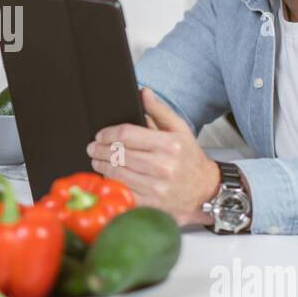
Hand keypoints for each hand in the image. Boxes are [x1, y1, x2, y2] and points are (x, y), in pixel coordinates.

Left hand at [86, 87, 221, 225]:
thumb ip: (160, 111)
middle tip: (93, 147)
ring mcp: (156, 188)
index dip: (108, 133)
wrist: (205, 192)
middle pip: (118, 154)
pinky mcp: (150, 204)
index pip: (127, 134)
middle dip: (100, 149)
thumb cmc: (190, 159)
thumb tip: (143, 92)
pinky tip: (108, 176)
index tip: (101, 135)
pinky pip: (121, 191)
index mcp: (169, 145)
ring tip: (96, 160)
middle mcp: (162, 166)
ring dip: (101, 165)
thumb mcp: (180, 130)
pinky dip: (110, 182)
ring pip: (116, 172)